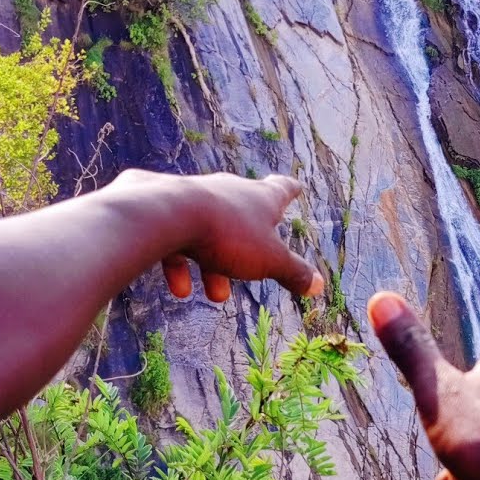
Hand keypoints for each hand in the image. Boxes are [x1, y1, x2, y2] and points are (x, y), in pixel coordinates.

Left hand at [107, 170, 322, 301]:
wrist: (165, 215)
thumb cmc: (226, 235)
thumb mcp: (268, 260)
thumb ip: (293, 272)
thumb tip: (319, 285)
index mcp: (259, 198)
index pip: (281, 189)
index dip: (289, 190)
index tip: (295, 186)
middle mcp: (227, 190)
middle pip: (242, 214)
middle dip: (247, 245)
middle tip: (248, 268)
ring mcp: (192, 193)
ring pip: (206, 229)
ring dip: (211, 263)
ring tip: (212, 293)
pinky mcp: (160, 200)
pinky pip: (172, 233)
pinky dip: (177, 261)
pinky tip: (176, 284)